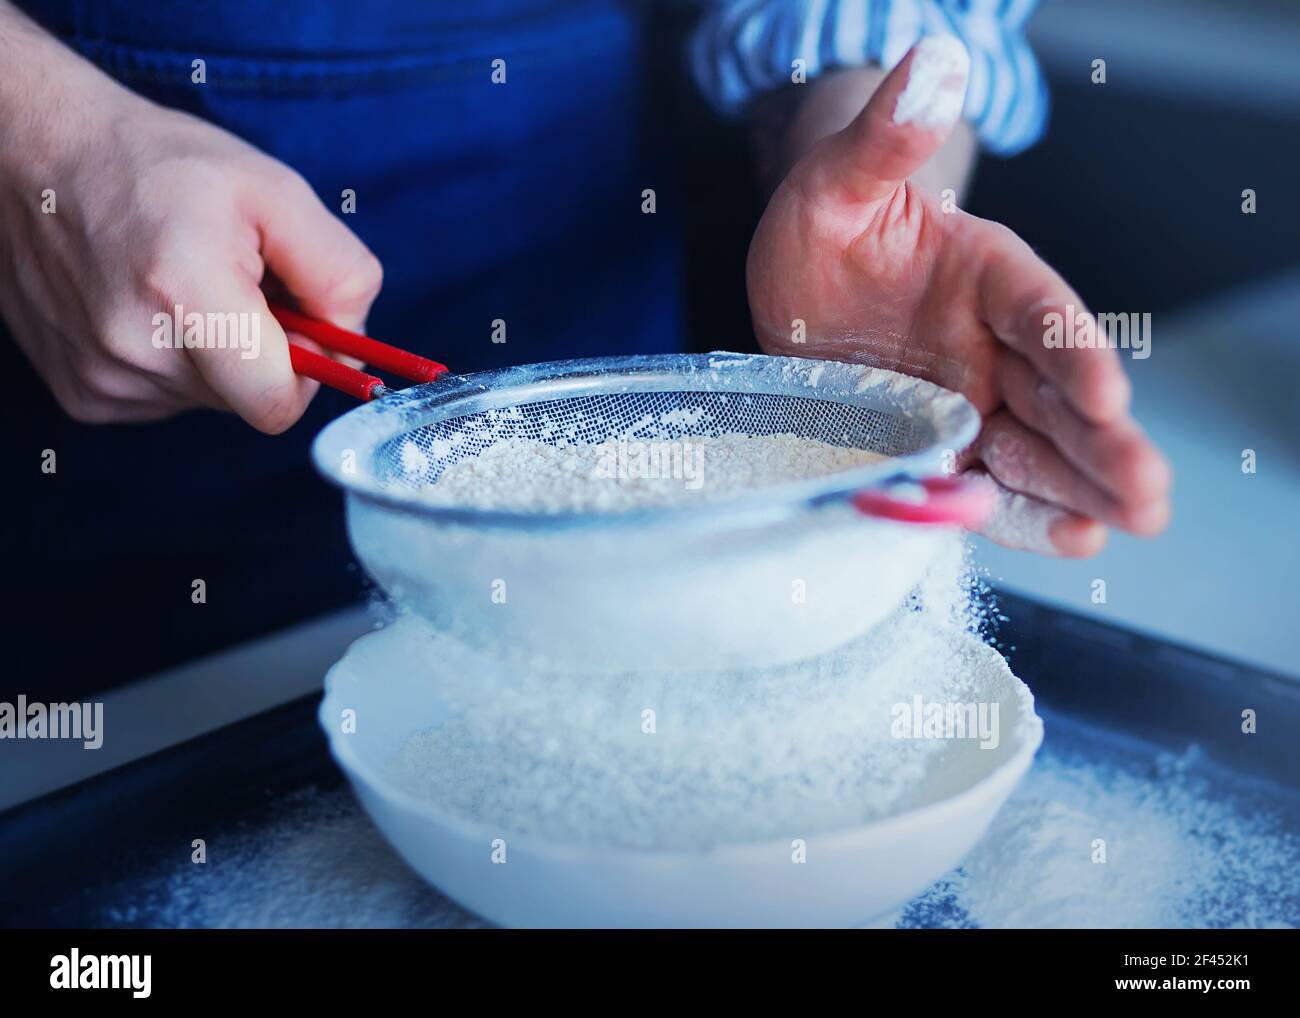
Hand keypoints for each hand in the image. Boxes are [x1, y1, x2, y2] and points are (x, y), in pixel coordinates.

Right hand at [0, 23, 380, 431]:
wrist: (38, 154)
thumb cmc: (165, 167)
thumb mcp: (277, 192)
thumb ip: (339, 272)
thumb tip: (355, 344)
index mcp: (185, 295)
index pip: (278, 404)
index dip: (308, 371)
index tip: (302, 324)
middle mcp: (133, 349)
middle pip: (249, 401)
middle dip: (263, 351)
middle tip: (238, 284)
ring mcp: (100, 379)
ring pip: (209, 400)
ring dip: (216, 353)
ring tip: (183, 285)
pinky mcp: (81, 393)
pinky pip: (166, 399)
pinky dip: (174, 361)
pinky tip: (149, 305)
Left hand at [747, 37, 1170, 554]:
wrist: (801, 281)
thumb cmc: (824, 223)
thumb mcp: (838, 181)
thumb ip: (886, 139)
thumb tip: (930, 62)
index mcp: (984, 271)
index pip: (1040, 310)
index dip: (1072, 349)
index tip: (1105, 391)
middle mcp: (990, 341)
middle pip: (1057, 391)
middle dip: (1102, 442)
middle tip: (1148, 491)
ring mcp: (970, 398)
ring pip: (1037, 446)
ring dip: (1081, 488)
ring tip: (1129, 523)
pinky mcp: (940, 442)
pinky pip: (987, 482)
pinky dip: (1024, 513)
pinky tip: (1073, 540)